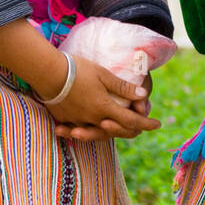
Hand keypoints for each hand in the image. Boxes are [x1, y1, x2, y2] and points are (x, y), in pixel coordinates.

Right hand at [36, 54, 160, 141]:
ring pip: (98, 134)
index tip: (157, 125)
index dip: (146, 123)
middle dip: (131, 130)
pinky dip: (87, 132)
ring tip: (116, 129)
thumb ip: (123, 87)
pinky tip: (88, 129)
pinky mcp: (65, 120)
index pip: (131, 121)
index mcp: (104, 108)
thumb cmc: (78, 70)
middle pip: (116, 131)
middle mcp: (92, 119)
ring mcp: (77, 121)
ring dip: (110, 133)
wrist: (47, 73)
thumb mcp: (103, 75)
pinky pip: (79, 131)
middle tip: (140, 127)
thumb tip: (143, 96)